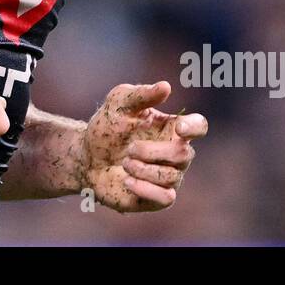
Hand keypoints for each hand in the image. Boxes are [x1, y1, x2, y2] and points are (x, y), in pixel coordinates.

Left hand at [81, 81, 207, 211]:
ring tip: (124, 163)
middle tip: (130, 148)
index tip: (179, 127)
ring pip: (172, 176)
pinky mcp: (158, 198)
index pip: (199, 126)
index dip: (194, 127)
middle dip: (153, 152)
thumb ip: (141, 94)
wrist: (86, 157)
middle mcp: (175, 153)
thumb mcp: (118, 103)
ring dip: (143, 169)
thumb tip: (166, 87)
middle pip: (184, 154)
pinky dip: (145, 189)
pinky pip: (166, 198)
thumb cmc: (107, 127)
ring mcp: (169, 177)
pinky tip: (127, 181)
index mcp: (171, 128)